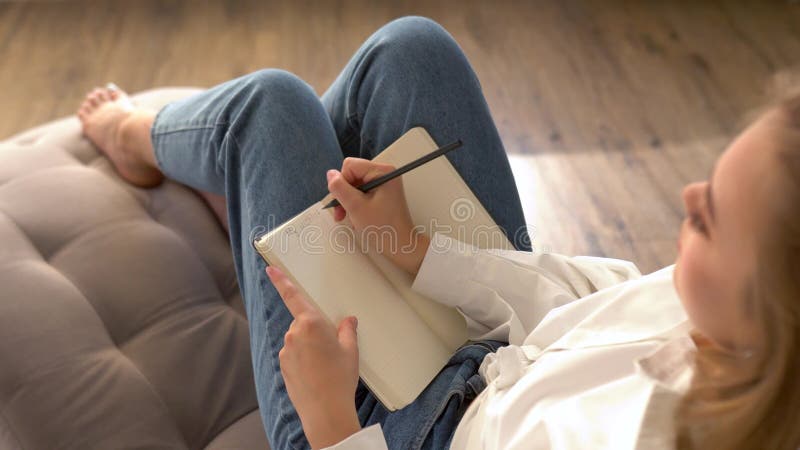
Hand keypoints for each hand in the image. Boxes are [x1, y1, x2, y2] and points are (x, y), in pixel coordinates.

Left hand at [266, 265, 360, 447]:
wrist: (325, 411)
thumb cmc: (340, 379)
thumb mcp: (351, 351)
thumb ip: (347, 330)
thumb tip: (347, 320)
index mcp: (311, 323)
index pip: (292, 296)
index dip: (281, 281)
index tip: (270, 270)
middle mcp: (294, 334)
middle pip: (302, 322)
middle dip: (315, 329)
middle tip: (332, 346)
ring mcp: (286, 351)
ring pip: (298, 340)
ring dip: (309, 346)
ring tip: (326, 365)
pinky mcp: (283, 366)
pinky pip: (294, 355)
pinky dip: (304, 359)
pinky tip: (317, 373)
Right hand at [327, 157, 429, 274]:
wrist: (402, 246)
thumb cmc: (385, 229)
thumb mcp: (355, 207)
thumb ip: (340, 188)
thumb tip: (330, 174)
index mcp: (382, 172)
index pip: (350, 166)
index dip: (342, 183)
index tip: (344, 202)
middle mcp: (385, 174)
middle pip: (352, 175)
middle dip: (344, 194)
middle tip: (342, 213)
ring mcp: (384, 184)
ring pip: (354, 185)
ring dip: (348, 201)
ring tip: (349, 217)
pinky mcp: (383, 193)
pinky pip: (362, 193)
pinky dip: (356, 205)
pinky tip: (357, 217)